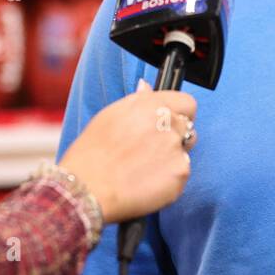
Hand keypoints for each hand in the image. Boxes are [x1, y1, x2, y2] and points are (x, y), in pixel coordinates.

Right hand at [58, 79, 197, 222]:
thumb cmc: (92, 153)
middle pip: (188, 128)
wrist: (87, 188)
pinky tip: (146, 184)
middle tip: (151, 152)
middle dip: (176, 138)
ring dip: (172, 159)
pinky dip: (168, 181)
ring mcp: (176, 148)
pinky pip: (181, 175)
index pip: (186, 102)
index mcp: (150, 105)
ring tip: (144, 169)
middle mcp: (167, 123)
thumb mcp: (109, 116)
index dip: (180, 114)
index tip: (171, 123)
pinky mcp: (180, 174)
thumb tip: (147, 86)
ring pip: (184, 153)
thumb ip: (137, 101)